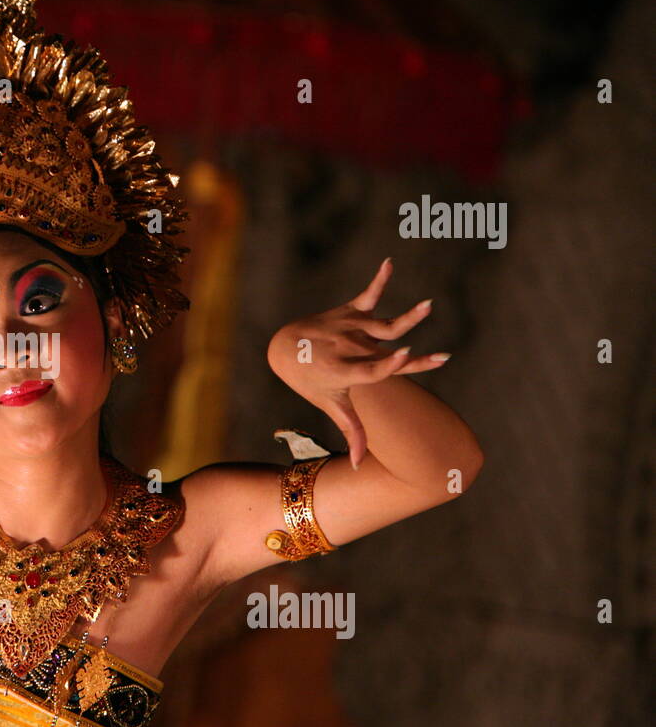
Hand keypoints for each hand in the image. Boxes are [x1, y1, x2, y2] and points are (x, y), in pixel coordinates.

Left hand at [266, 257, 449, 468]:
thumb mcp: (330, 404)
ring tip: (430, 306)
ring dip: (407, 316)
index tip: (406, 357)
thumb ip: (350, 430)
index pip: (372, 370)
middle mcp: (348, 346)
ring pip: (383, 322)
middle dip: (411, 352)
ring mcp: (349, 326)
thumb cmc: (311, 381)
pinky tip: (389, 262)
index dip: (388, 365)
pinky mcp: (349, 310)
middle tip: (442, 352)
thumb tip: (357, 464)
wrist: (285, 348)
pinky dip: (379, 279)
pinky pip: (367, 294)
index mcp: (345, 370)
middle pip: (384, 346)